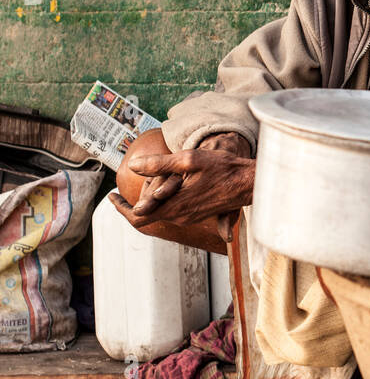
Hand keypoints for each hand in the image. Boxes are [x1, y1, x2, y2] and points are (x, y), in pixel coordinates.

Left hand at [111, 131, 254, 231]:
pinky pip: (171, 212)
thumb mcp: (188, 159)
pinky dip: (161, 202)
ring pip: (159, 214)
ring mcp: (189, 218)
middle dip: (131, 205)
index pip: (137, 217)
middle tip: (118, 193)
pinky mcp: (196, 215)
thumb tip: (133, 165)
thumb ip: (159, 164)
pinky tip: (162, 188)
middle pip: (145, 218)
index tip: (111, 196)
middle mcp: (180, 217)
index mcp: (174, 207)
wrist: (249, 183)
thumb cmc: (223, 168)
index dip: (120, 208)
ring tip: (140, 186)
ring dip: (148, 202)